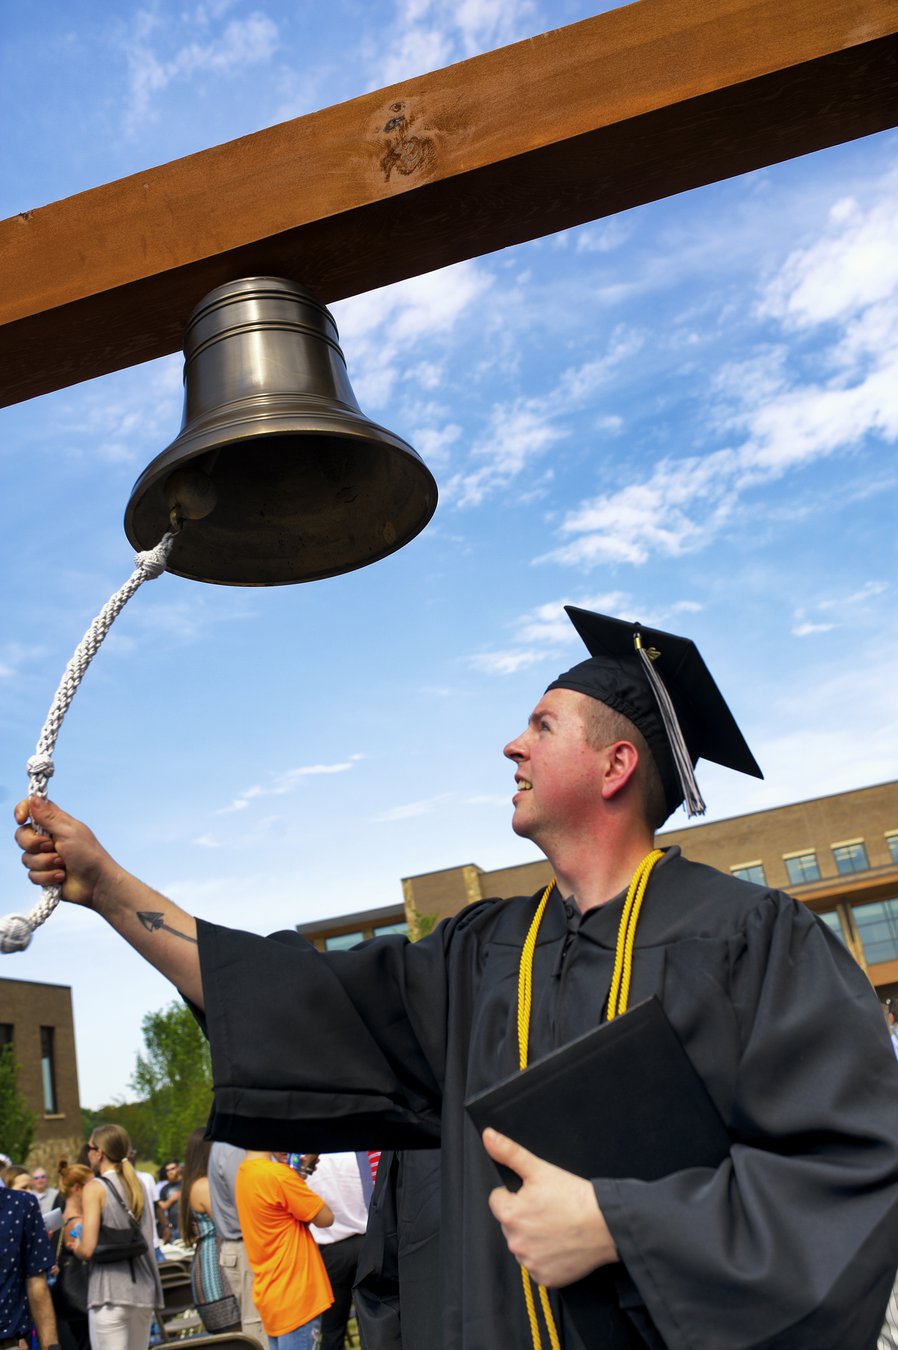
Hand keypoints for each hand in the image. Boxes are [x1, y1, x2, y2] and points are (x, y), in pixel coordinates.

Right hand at [14, 797, 110, 907]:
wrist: (96, 884)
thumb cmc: (89, 854)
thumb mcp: (69, 831)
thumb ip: (49, 817)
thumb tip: (33, 798)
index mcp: (55, 823)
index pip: (31, 810)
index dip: (22, 811)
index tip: (21, 819)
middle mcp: (47, 839)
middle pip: (21, 836)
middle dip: (34, 844)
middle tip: (52, 846)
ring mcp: (45, 857)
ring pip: (26, 858)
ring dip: (46, 862)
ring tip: (63, 864)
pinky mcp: (44, 874)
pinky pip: (32, 875)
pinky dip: (47, 876)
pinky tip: (61, 876)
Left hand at [483, 1128, 618, 1286]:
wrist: (605, 1225)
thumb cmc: (574, 1197)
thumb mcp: (540, 1168)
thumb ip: (510, 1152)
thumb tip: (488, 1136)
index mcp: (509, 1215)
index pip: (498, 1200)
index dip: (515, 1194)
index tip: (534, 1195)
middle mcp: (515, 1243)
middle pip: (510, 1224)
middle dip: (524, 1215)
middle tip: (548, 1209)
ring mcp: (530, 1263)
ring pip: (523, 1245)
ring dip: (534, 1237)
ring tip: (556, 1226)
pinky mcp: (545, 1278)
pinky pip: (537, 1265)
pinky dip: (546, 1256)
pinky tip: (560, 1244)